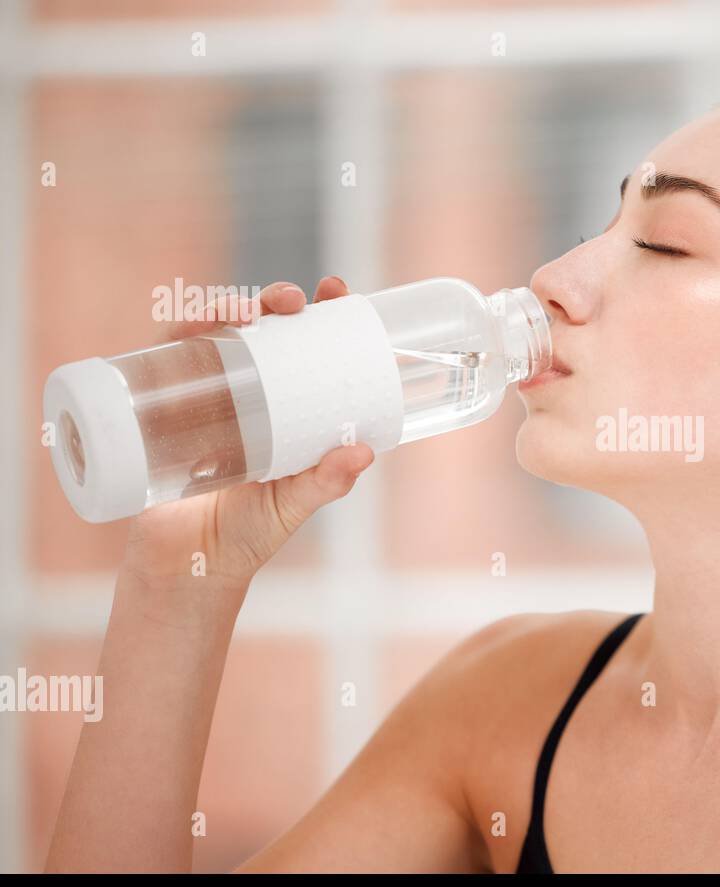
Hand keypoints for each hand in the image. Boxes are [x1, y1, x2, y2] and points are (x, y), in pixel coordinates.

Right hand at [122, 276, 374, 588]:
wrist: (186, 568)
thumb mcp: (294, 506)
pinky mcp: (161, 408)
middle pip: (263, 332)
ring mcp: (203, 398)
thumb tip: (363, 451)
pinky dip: (177, 335)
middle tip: (293, 301)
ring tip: (244, 310)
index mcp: (287, 411)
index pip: (309, 350)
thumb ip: (326, 482)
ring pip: (216, 336)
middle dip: (276, 303)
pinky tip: (190, 325)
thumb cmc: (248, 536)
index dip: (322, 315)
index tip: (335, 291)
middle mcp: (247, 397)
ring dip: (227, 308)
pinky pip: (166, 360)